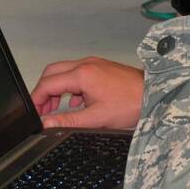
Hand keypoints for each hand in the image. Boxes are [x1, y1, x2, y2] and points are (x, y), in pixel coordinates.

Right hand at [29, 57, 144, 129]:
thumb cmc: (132, 103)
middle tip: (43, 110)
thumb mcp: (96, 118)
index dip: (37, 99)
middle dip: (44, 91)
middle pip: (53, 73)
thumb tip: (46, 124)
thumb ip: (68, 121)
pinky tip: (77, 102)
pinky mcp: (102, 68)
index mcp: (82, 74)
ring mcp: (95, 64)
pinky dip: (71, 86)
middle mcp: (87, 64)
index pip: (48, 83)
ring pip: (65, 72)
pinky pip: (78, 73)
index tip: (34, 112)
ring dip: (58, 89)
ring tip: (58, 108)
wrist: (154, 96)